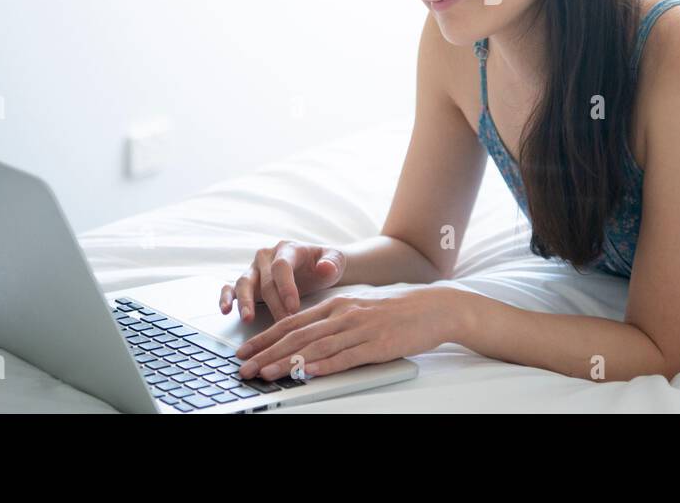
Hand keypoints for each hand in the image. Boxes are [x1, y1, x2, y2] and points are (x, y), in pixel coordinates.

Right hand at [220, 241, 346, 321]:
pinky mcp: (247, 282)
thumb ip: (332, 263)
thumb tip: (325, 267)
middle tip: (283, 322)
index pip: (282, 266)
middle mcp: (267, 256)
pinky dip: (226, 297)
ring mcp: (254, 269)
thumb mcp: (335, 261)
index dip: (286, 287)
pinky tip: (225, 310)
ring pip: (244, 283)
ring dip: (245, 302)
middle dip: (274, 304)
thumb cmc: (325, 264)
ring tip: (248, 318)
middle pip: (265, 280)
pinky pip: (231, 288)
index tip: (294, 307)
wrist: (318, 266)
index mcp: (288, 248)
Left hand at [235, 286, 461, 380]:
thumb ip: (334, 320)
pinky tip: (306, 372)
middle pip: (297, 335)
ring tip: (265, 374)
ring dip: (286, 362)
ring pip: (315, 347)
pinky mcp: (377, 345)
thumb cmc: (398, 310)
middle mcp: (344, 314)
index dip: (265, 337)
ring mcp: (360, 329)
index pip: (292, 321)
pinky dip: (323, 366)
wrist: (435, 308)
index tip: (245, 350)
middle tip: (244, 367)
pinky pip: (345, 357)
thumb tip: (306, 337)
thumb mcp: (360, 308)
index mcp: (337, 304)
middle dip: (266, 352)